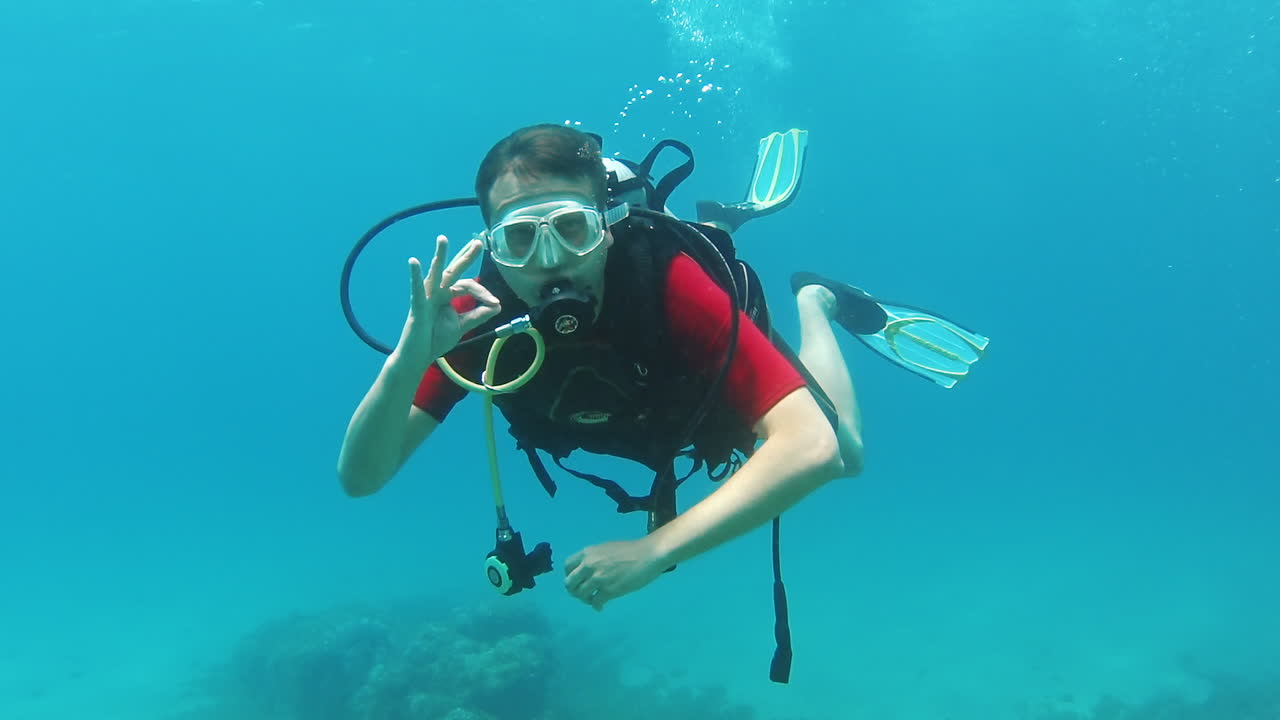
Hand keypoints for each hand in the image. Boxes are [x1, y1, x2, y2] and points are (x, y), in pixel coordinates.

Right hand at [399, 235, 500, 360]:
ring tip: (443, 238)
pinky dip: (415, 276)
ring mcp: (426, 298)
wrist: (418, 356)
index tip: (495, 303)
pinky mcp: (417, 307)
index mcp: (447, 296)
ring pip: (435, 274)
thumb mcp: (462, 325)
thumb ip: (478, 315)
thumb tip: (497, 305)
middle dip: (465, 256)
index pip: (467, 285)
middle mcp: (437, 293)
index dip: (483, 292)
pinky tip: (413, 261)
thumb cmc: (435, 339)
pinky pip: (417, 290)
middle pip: (453, 271)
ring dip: (439, 256)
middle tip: (479, 242)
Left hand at [564, 538, 665, 611]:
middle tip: (583, 593)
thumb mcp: (606, 549)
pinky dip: (596, 606)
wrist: (648, 555)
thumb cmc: (630, 551)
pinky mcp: (609, 591)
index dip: (570, 576)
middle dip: (574, 591)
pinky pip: (595, 602)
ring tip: (593, 599)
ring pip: (580, 594)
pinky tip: (601, 606)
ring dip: (585, 599)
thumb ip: (594, 559)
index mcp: (587, 553)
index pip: (567, 566)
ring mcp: (598, 578)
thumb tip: (588, 571)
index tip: (577, 581)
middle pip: (570, 583)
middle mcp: (589, 565)